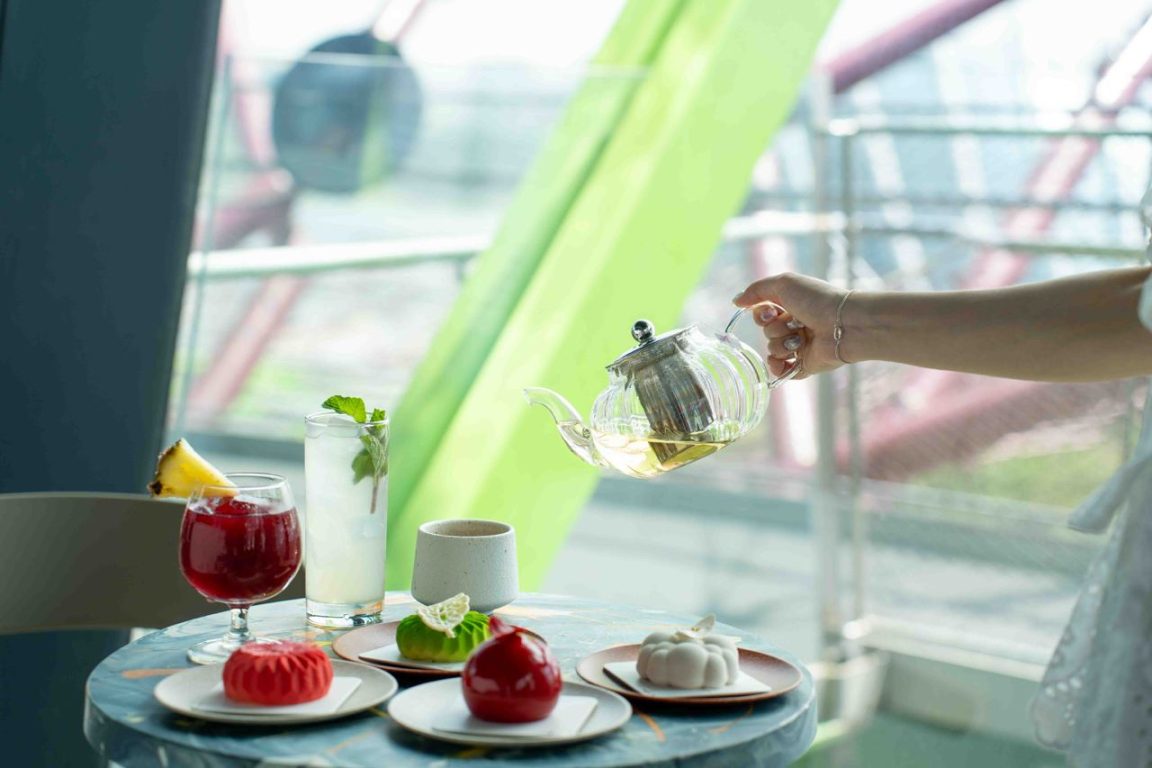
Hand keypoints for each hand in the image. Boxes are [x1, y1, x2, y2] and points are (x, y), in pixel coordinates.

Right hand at [733, 273, 849, 379]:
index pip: (762, 314)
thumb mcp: (784, 284)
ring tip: (802, 338)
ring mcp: (799, 346)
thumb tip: (736, 300)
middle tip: (794, 323)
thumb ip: (757, 290)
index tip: (771, 311)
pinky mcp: (804, 365)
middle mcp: (794, 326)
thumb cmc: (816, 300)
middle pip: (766, 332)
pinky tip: (786, 360)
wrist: (843, 324)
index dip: (762, 314)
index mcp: (791, 307)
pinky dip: (779, 367)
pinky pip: (780, 370)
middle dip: (775, 328)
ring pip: (772, 349)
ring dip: (783, 343)